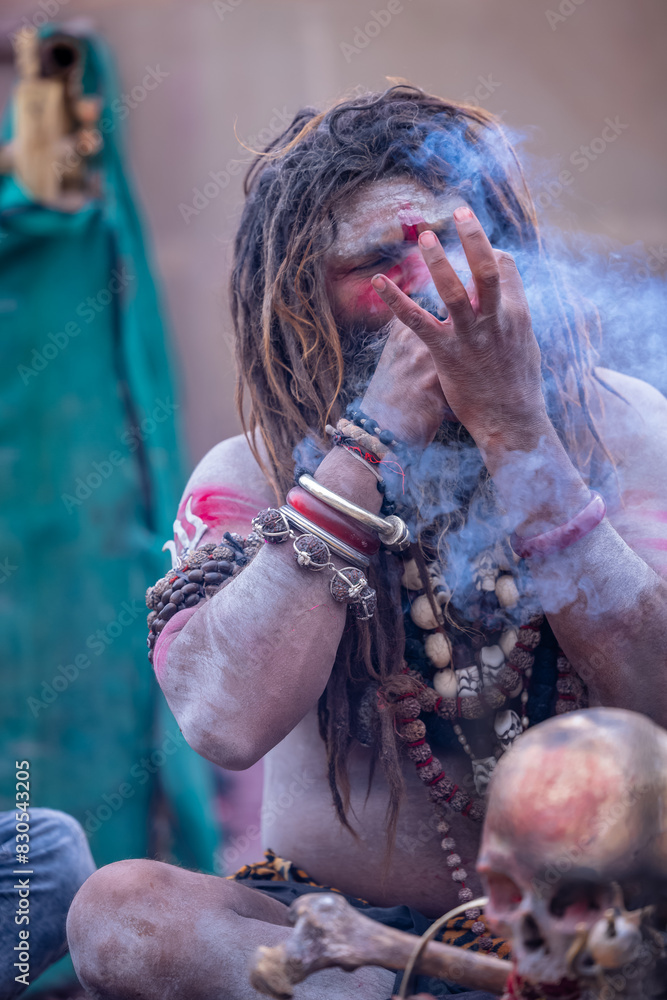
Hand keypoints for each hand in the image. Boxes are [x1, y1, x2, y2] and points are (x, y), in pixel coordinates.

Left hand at [370, 207, 548, 452]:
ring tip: (424, 236)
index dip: (489, 251)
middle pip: (486, 267)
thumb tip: (507, 305)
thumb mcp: (525, 348)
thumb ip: (513, 322)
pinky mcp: (446, 354)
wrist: (513, 423)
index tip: (477, 244)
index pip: (505, 268)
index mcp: (517, 314)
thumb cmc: (519, 389)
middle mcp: (496, 319)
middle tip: (459, 210)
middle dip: (473, 236)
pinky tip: (379, 281)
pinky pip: (417, 321)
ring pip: (453, 289)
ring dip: (437, 261)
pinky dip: (396, 300)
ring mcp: (470, 336)